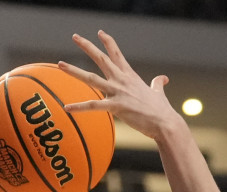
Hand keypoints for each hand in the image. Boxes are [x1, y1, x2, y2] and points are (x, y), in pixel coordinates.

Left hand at [59, 30, 181, 140]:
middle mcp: (122, 80)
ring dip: (74, 71)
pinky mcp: (116, 107)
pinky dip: (79, 107)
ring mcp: (118, 92)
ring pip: (91, 78)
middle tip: (75, 36)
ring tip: (60, 64)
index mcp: (130, 76)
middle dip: (88, 46)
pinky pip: (93, 106)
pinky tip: (67, 107)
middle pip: (101, 59)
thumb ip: (157, 83)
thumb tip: (163, 78)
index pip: (117, 54)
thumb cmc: (162, 110)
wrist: (165, 123)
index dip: (108, 42)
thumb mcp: (159, 92)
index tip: (100, 32)